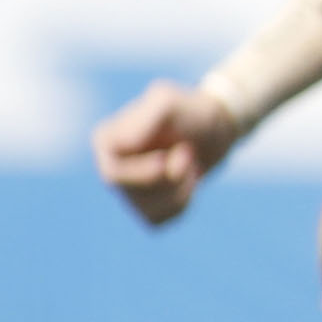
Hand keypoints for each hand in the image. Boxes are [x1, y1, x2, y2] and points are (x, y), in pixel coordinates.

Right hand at [92, 80, 241, 226]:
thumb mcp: (170, 102)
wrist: (216, 130)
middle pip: (131, 193)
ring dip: (180, 190)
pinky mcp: (146, 206)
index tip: (179, 148)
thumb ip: (146, 117)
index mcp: (105, 140)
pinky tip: (188, 181)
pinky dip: (182, 203)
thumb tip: (123, 146)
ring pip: (147, 210)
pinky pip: (159, 220)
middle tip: (189, 155)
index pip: (114, 173)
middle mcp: (111, 166)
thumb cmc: (190, 112)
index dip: (149, 170)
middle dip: (169, 179)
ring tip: (191, 163)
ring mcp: (127, 189)